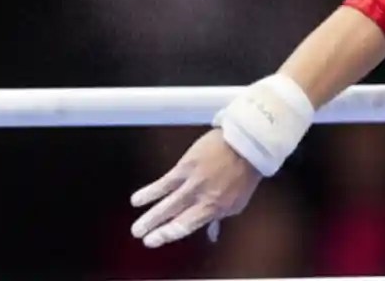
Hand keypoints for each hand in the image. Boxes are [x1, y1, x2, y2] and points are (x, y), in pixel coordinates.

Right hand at [129, 129, 260, 247]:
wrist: (247, 143)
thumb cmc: (244, 173)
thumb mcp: (237, 201)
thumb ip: (220, 217)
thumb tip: (211, 233)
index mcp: (216, 208)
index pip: (186, 226)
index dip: (168, 234)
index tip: (153, 241)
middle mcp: (202, 197)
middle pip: (173, 216)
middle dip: (155, 228)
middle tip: (140, 235)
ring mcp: (192, 182)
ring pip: (166, 202)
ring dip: (149, 215)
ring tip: (136, 225)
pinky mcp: (185, 165)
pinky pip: (164, 182)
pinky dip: (150, 192)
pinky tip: (137, 199)